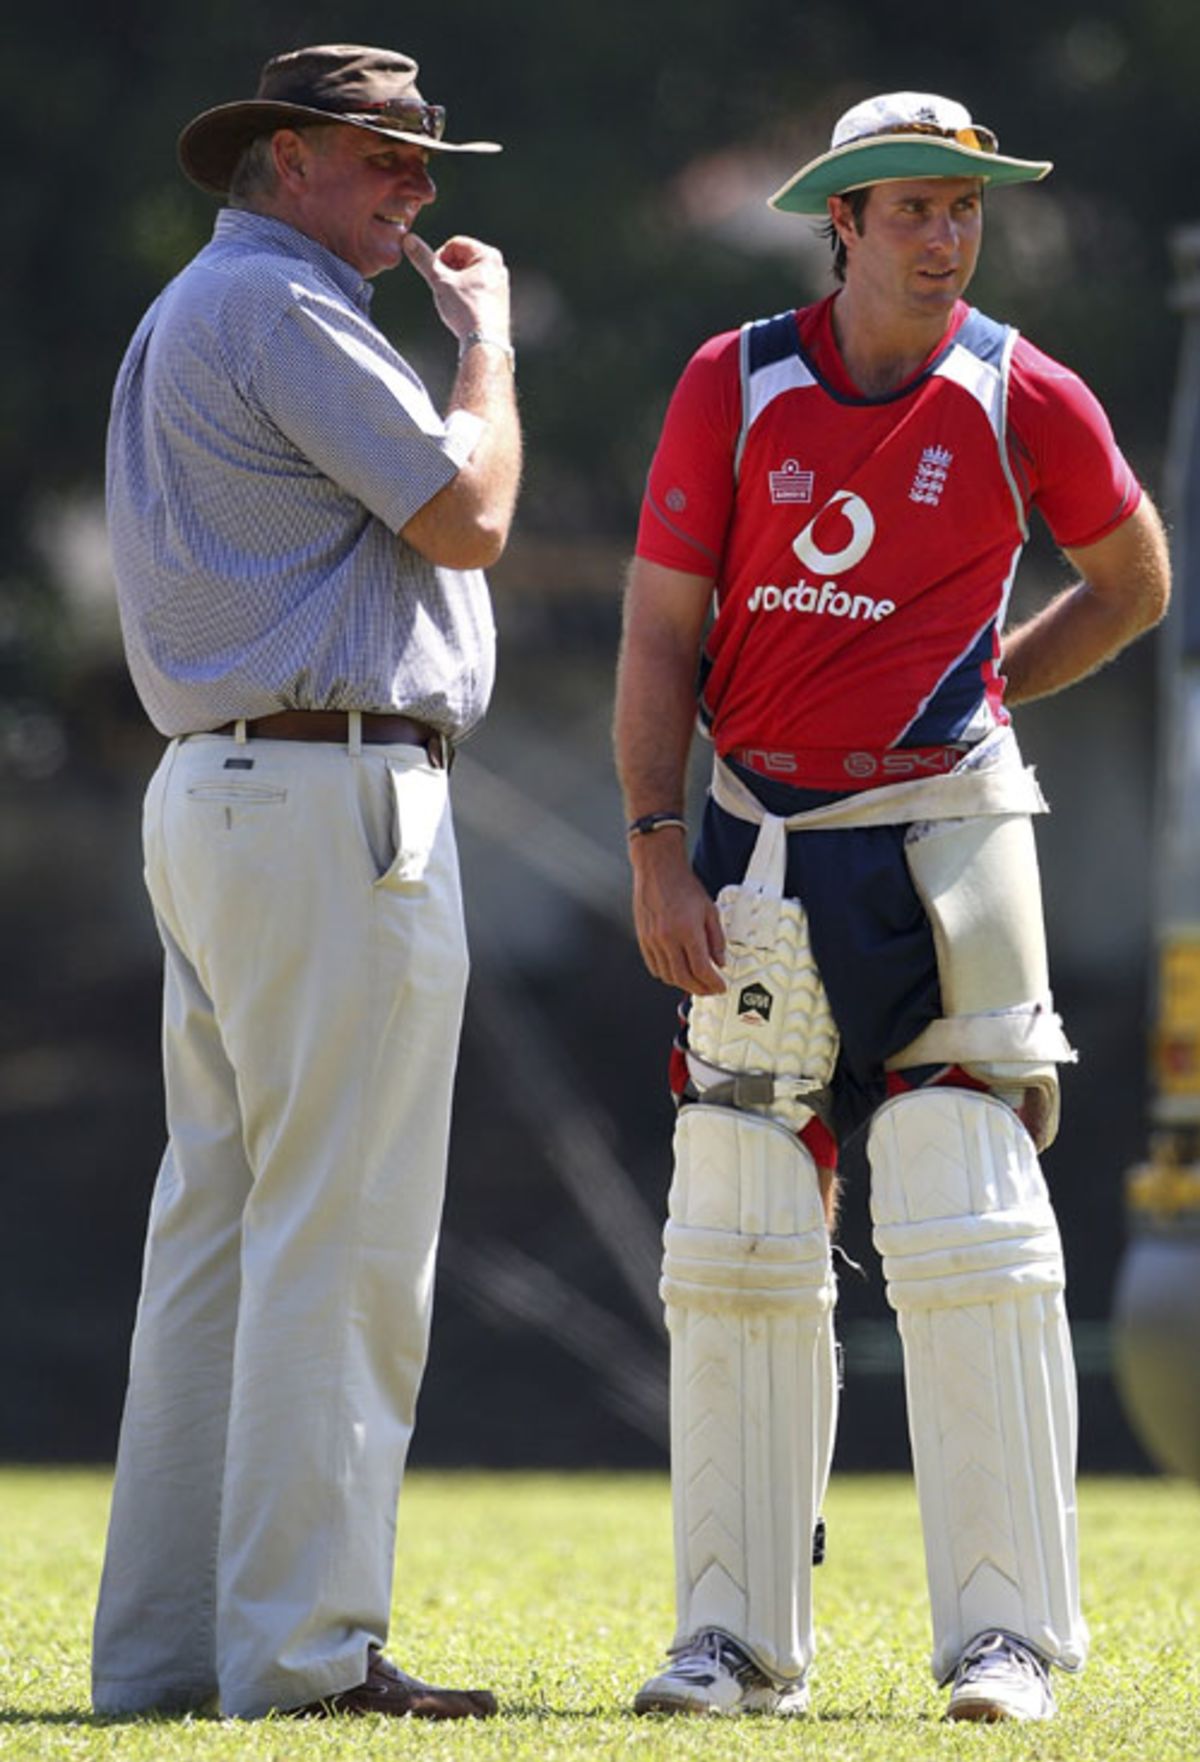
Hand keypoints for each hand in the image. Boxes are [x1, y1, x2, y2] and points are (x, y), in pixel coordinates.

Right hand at [403, 232, 510, 346]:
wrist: (484, 343)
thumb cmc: (467, 310)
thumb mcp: (440, 281)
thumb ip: (423, 259)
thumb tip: (408, 240)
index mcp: (488, 255)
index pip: (454, 244)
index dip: (439, 258)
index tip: (435, 276)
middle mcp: (498, 267)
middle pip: (460, 260)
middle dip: (447, 273)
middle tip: (443, 290)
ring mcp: (498, 285)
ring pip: (465, 276)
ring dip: (453, 286)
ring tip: (453, 302)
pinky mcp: (496, 301)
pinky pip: (473, 290)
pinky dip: (463, 297)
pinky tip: (461, 311)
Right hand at [630, 836, 725, 995]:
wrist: (658, 871)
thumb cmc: (683, 886)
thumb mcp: (710, 910)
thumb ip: (716, 939)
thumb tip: (719, 962)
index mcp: (688, 931)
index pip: (702, 969)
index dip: (712, 983)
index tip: (720, 987)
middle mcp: (668, 939)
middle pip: (684, 978)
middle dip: (699, 989)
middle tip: (709, 990)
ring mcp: (653, 940)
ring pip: (668, 975)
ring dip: (683, 984)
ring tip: (695, 983)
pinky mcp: (643, 939)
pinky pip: (654, 967)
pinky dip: (667, 974)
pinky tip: (677, 972)